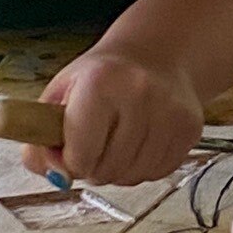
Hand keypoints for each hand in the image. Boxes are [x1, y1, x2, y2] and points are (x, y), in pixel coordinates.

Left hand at [40, 42, 204, 186]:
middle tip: (93, 144)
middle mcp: (140, 94)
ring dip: (117, 170)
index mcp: (100, 82)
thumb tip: (56, 177)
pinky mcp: (190, 129)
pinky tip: (139, 142)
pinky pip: (157, 174)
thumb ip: (41, 138)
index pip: (79, 155)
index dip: (69, 160)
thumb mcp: (59, 96)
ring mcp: (170, 113)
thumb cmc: (101, 77)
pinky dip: (142, 167)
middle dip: (92, 167)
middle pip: (106, 170)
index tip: (69, 148)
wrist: (156, 55)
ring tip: (116, 142)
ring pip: (132, 177)